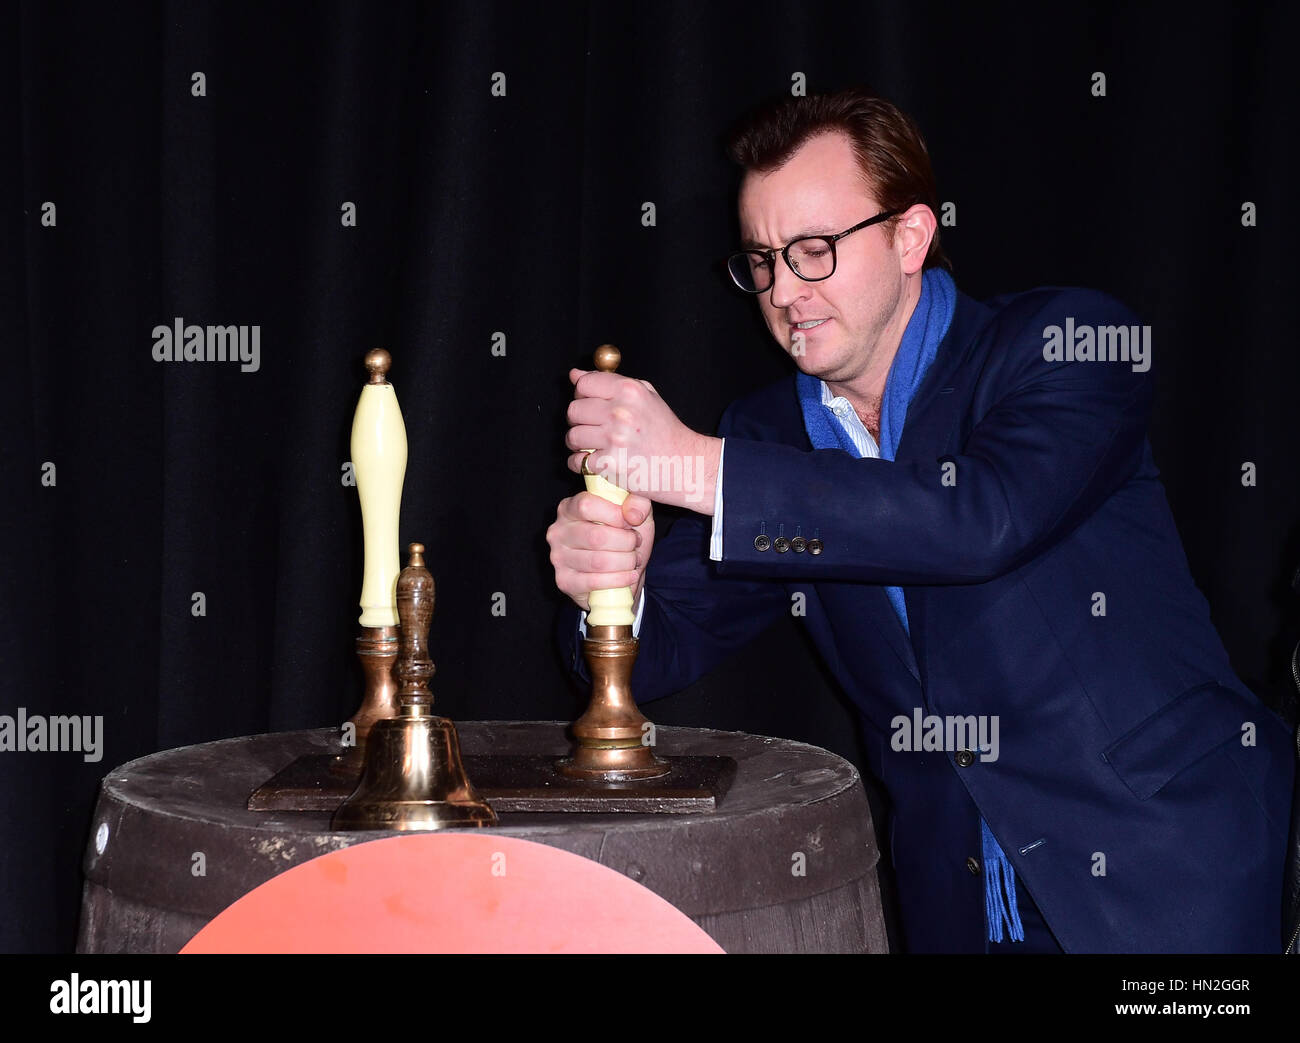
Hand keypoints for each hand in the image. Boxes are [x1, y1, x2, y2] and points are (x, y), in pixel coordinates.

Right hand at [547, 491, 654, 612]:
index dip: (615, 514)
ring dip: (626, 562)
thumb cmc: (623, 538)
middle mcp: (558, 531)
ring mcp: (559, 558)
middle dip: (626, 543)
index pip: (586, 506)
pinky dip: (620, 579)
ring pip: (599, 562)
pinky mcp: (565, 582)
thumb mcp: (636, 514)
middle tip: (635, 545)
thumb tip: (632, 515)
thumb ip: (639, 503)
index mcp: (570, 508)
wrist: (619, 577)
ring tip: (632, 560)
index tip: (631, 522)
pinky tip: (630, 575)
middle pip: (596, 537)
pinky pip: (595, 582)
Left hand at [565, 368, 720, 513]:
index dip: (582, 395)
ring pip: (572, 436)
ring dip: (577, 443)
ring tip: (593, 445)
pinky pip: (578, 461)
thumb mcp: (645, 396)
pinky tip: (596, 462)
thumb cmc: (664, 430)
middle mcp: (621, 412)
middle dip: (578, 420)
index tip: (589, 405)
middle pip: (574, 410)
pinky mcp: (611, 464)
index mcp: (629, 390)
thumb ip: (610, 382)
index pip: (583, 385)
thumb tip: (575, 375)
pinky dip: (581, 464)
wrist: (684, 463)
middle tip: (592, 428)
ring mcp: (615, 439)